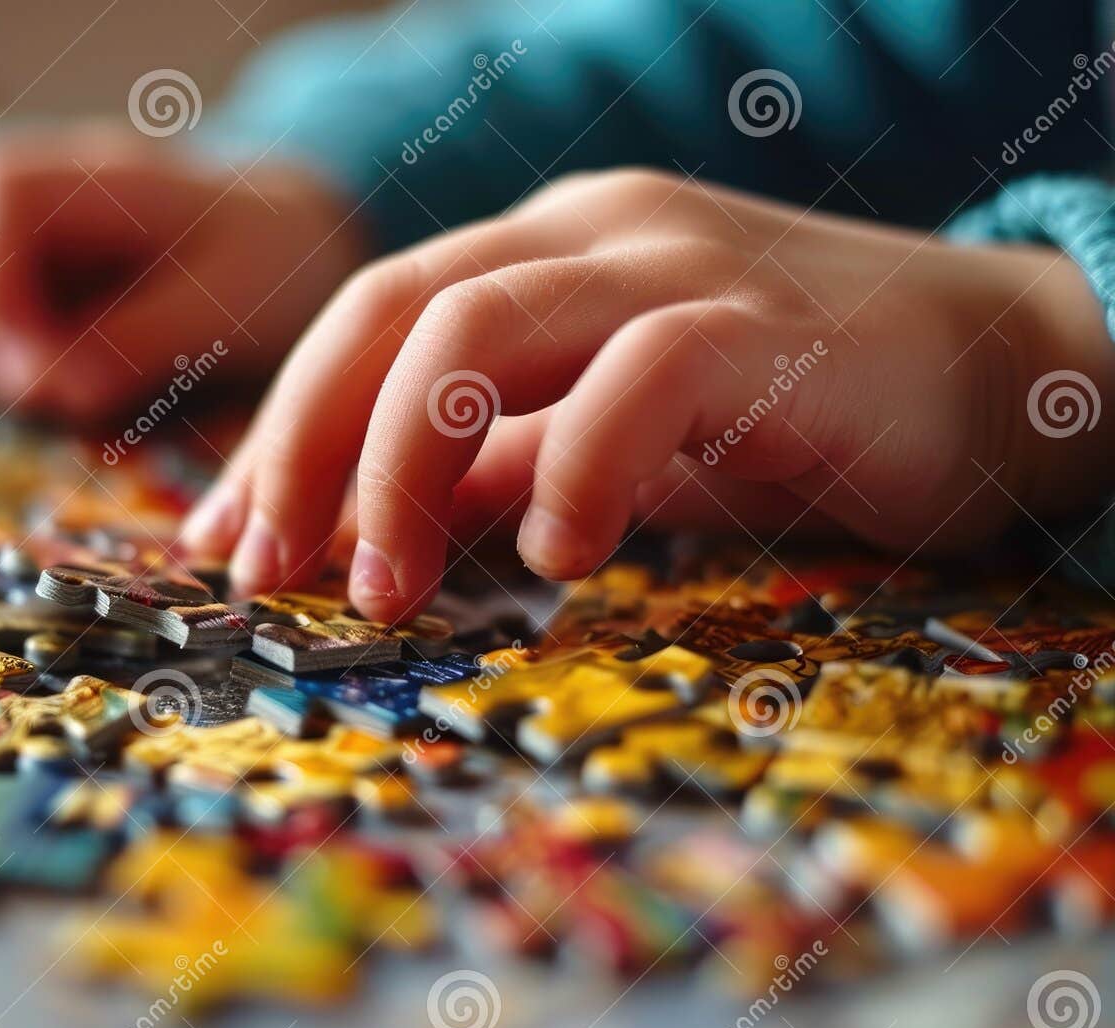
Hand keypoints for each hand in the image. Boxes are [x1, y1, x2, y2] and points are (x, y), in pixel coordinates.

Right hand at [0, 128, 366, 423]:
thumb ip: (140, 344)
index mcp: (69, 175)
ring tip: (36, 401)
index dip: (5, 307)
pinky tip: (11, 398)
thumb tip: (52, 390)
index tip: (62, 384)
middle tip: (51, 401)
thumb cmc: (252, 270)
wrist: (261, 258)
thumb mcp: (226, 307)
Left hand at [181, 169, 1114, 620]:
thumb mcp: (600, 444)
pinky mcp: (769, 329)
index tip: (230, 544)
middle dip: (307, 447)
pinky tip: (564, 557)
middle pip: (392, 311)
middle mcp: (589, 237)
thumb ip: (488, 469)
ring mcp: (677, 268)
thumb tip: (357, 530)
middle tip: (276, 574)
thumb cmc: (781, 415)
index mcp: (537, 253)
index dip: (283, 431)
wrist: (997, 371)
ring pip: (481, 324)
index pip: (368, 322)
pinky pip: (641, 375)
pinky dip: (578, 466)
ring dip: (405, 465)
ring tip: (391, 591)